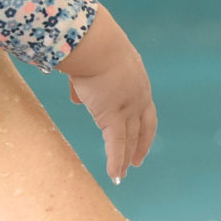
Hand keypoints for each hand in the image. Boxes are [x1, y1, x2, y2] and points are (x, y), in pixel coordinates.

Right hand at [59, 7, 155, 182]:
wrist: (95, 44)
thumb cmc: (91, 43)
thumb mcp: (94, 63)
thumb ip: (87, 83)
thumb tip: (77, 99)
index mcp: (137, 78)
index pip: (143, 106)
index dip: (141, 122)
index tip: (139, 134)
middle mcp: (139, 95)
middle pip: (143, 127)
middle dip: (140, 145)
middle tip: (137, 161)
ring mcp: (128, 108)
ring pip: (130, 140)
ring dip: (127, 158)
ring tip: (122, 175)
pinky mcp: (113, 118)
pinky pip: (116, 146)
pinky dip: (116, 162)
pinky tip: (114, 176)